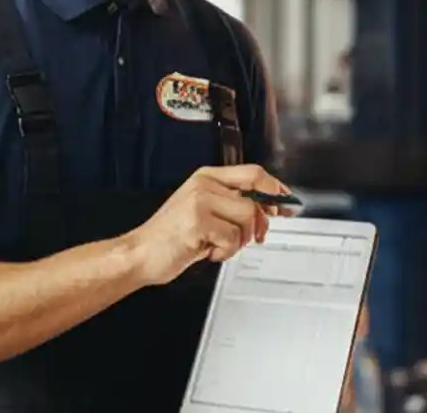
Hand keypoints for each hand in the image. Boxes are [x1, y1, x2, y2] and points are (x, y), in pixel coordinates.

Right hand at [127, 165, 290, 285]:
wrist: (140, 253)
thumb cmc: (171, 236)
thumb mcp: (202, 211)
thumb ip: (230, 204)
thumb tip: (267, 208)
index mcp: (206, 177)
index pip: (253, 173)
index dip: (275, 188)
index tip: (286, 202)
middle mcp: (204, 184)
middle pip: (255, 197)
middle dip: (261, 221)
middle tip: (256, 236)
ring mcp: (200, 202)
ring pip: (247, 218)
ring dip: (239, 241)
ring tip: (219, 246)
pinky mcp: (198, 222)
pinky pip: (232, 238)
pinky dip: (225, 251)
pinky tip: (209, 252)